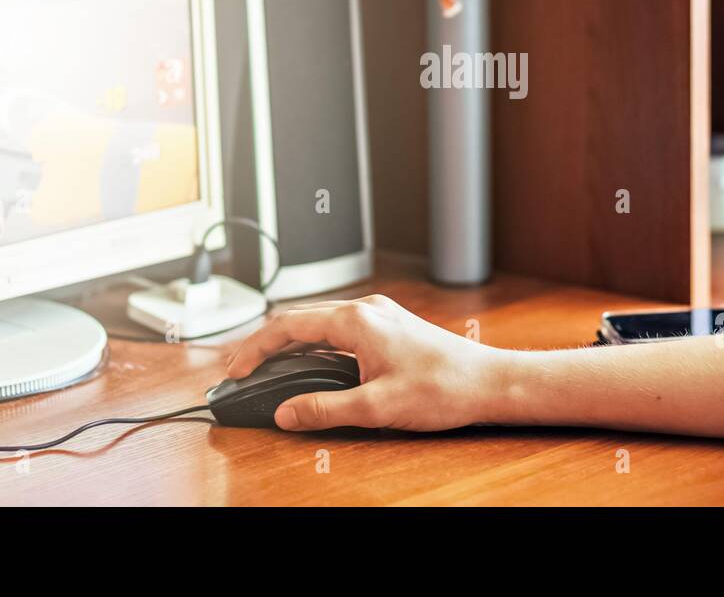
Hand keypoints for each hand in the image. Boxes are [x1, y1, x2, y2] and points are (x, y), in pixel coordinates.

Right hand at [225, 295, 508, 431]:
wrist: (488, 382)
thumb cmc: (444, 388)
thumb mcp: (377, 407)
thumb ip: (325, 409)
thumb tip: (285, 413)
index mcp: (358, 321)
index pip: (289, 326)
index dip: (255, 348)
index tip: (235, 370)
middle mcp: (367, 310)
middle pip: (300, 319)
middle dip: (266, 345)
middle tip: (242, 372)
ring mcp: (379, 316)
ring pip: (319, 323)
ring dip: (291, 344)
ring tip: (269, 370)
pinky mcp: (389, 327)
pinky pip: (339, 329)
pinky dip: (316, 346)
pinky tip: (311, 367)